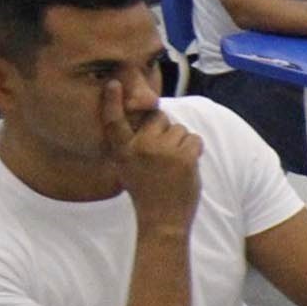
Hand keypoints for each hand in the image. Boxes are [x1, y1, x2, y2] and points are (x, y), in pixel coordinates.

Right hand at [102, 82, 202, 224]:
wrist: (162, 221)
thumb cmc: (147, 192)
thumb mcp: (128, 167)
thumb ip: (134, 143)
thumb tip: (151, 114)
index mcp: (122, 151)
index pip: (113, 122)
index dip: (112, 102)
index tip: (113, 83)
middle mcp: (139, 148)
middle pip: (157, 118)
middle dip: (164, 130)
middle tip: (162, 156)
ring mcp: (162, 151)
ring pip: (179, 129)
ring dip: (181, 143)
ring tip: (173, 166)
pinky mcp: (184, 157)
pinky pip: (194, 139)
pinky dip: (194, 151)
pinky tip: (185, 167)